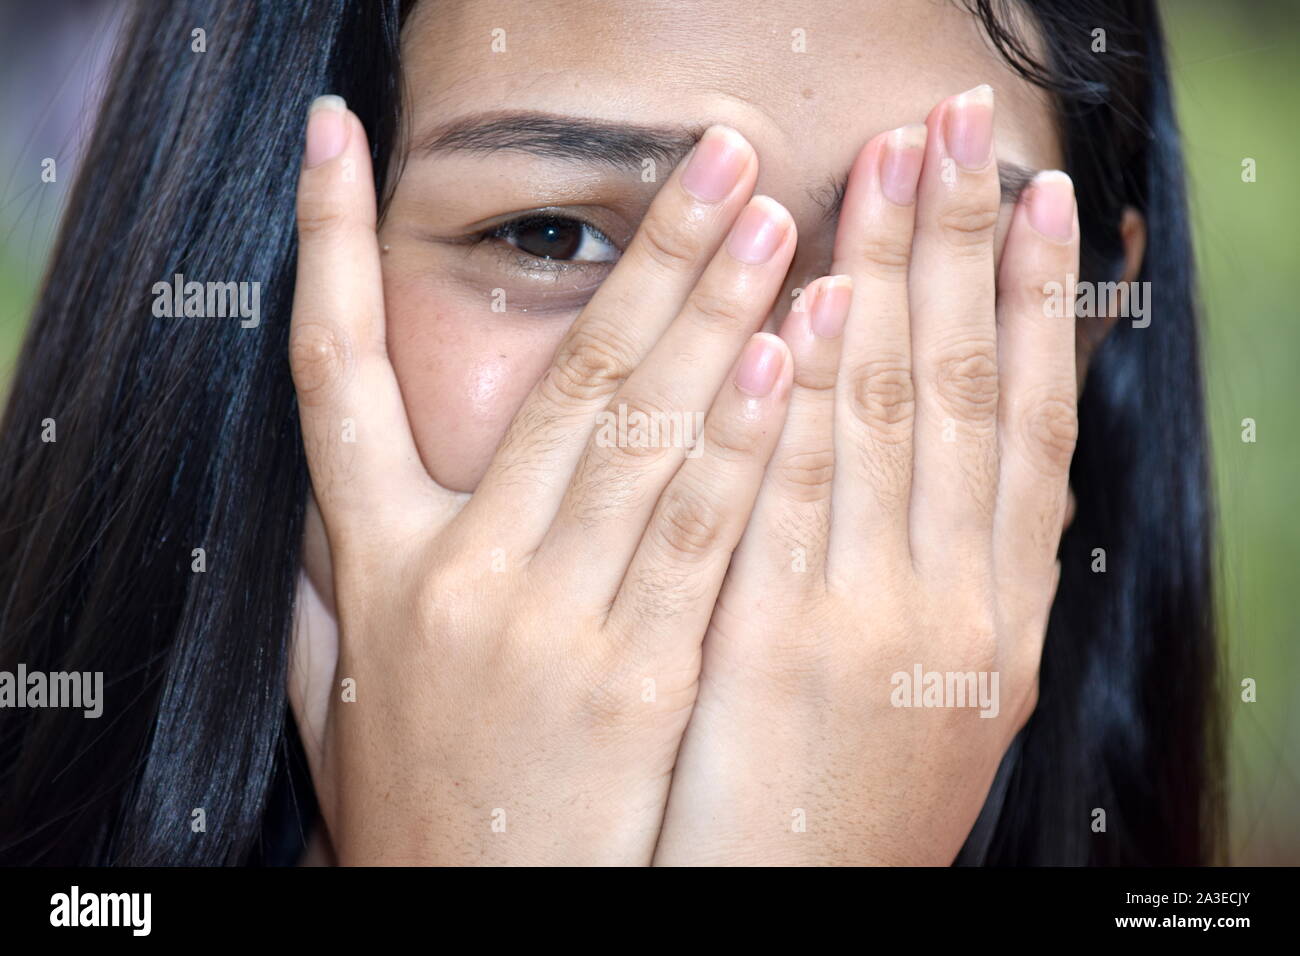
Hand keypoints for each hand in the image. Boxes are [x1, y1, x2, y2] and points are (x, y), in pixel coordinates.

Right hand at [287, 97, 811, 863]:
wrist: (480, 925)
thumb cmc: (422, 803)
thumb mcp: (343, 693)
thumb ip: (328, 591)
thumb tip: (314, 505)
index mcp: (375, 563)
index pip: (331, 373)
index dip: (326, 247)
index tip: (334, 140)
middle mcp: (459, 573)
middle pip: (561, 381)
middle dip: (647, 255)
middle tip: (716, 157)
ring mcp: (549, 623)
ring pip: (642, 438)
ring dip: (713, 317)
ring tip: (775, 220)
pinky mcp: (635, 680)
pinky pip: (697, 537)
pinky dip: (742, 442)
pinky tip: (788, 361)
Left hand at [651, 86, 1079, 864]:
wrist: (808, 911)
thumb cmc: (859, 803)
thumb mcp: (943, 694)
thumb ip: (947, 576)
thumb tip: (945, 468)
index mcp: (1003, 612)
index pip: (1028, 421)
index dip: (1037, 301)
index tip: (1036, 197)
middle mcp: (959, 603)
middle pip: (966, 391)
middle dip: (965, 248)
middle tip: (959, 129)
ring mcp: (877, 622)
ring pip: (890, 422)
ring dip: (890, 284)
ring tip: (889, 171)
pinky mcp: (782, 649)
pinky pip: (795, 501)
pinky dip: (802, 403)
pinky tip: (798, 312)